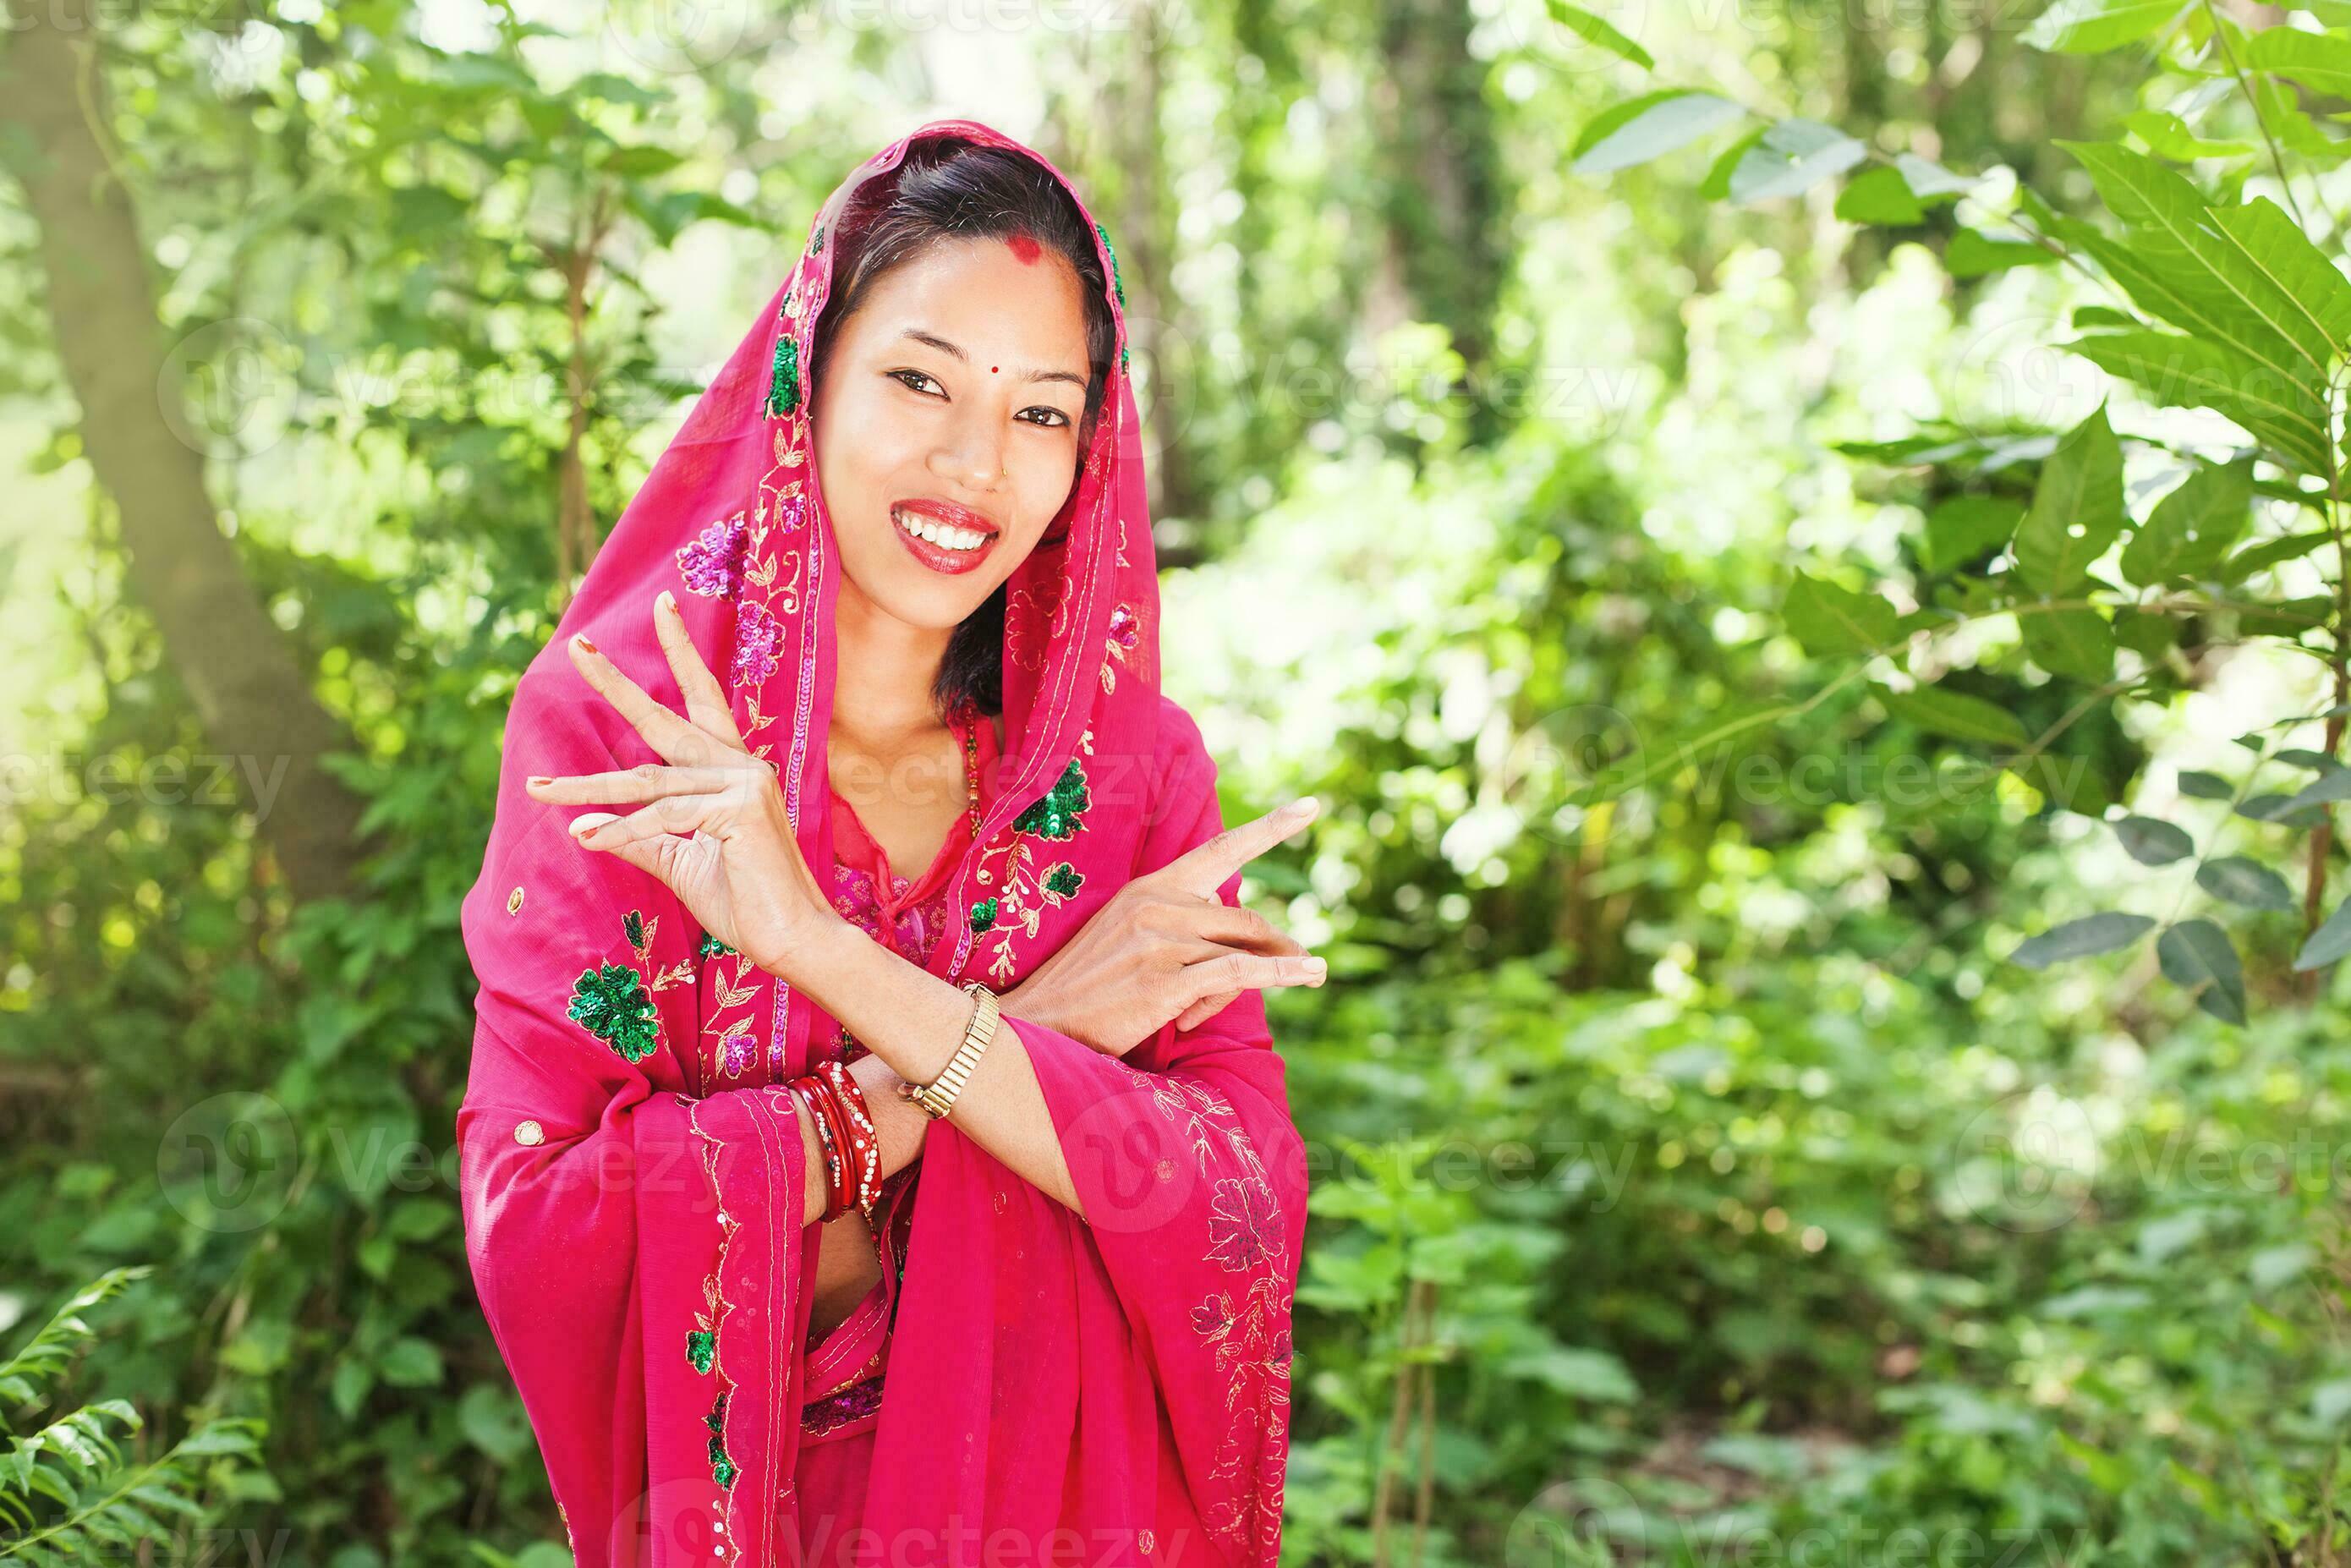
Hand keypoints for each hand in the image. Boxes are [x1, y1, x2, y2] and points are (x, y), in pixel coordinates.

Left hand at [525, 592, 837, 976]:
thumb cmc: (744, 901)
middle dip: (617, 683)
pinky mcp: (738, 809)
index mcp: (732, 770)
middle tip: (577, 647)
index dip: (682, 651)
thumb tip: (591, 827)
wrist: (790, 938)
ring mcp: (742, 784)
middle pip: (666, 718)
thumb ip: (645, 837)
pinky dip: (620, 829)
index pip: (702, 699)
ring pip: (645, 781)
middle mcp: (739, 766)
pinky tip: (586, 835)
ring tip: (537, 787)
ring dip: (585, 787)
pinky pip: (661, 817)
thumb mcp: (682, 860)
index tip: (663, 606)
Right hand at [996, 796, 1325, 1056]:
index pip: (1219, 851)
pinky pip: (1237, 974)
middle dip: (1280, 945)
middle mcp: (1157, 905)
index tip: (1311, 806)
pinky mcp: (1166, 980)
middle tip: (1308, 965)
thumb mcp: (1130, 940)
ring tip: (1277, 986)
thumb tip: (1236, 946)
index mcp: (1150, 888)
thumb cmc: (1089, 989)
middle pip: (1245, 918)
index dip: (1269, 829)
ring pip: (1241, 953)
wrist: (1038, 1023)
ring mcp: (1161, 941)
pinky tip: (1304, 974)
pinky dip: (1277, 975)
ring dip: (1261, 978)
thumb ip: (1180, 930)